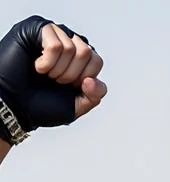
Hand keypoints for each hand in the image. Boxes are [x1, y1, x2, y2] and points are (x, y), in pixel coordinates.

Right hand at [0, 15, 106, 139]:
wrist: (15, 106)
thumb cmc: (41, 105)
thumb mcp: (75, 107)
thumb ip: (94, 97)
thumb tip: (93, 80)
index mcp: (79, 60)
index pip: (97, 61)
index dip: (83, 79)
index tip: (67, 87)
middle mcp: (67, 43)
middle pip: (87, 52)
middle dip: (71, 75)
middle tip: (54, 80)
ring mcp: (53, 34)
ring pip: (72, 47)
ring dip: (57, 70)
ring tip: (45, 74)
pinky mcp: (37, 28)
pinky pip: (55, 45)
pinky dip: (47, 63)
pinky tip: (37, 66)